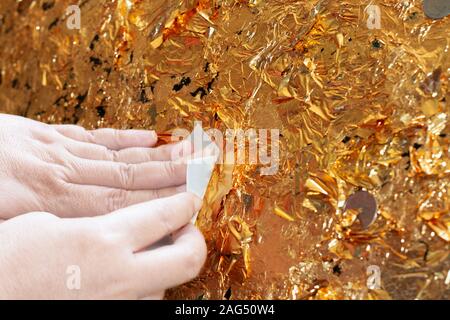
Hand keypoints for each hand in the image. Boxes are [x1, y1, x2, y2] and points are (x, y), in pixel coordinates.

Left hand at [0, 114, 190, 218]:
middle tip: (204, 165)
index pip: (122, 200)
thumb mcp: (4, 223)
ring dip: (157, 154)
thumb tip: (93, 234)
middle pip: (129, 174)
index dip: (160, 198)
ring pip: (118, 154)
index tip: (190, 196)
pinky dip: (123, 137)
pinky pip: (93, 135)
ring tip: (189, 149)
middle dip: (172, 172)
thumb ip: (51, 227)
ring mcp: (58, 149)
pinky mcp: (47, 134)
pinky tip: (147, 136)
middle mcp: (64, 171)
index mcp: (52, 200)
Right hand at [0, 193, 206, 298]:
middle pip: (188, 257)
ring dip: (163, 266)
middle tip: (185, 230)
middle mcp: (118, 276)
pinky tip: (123, 278)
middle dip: (194, 240)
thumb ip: (95, 221)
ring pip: (164, 285)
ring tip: (147, 255)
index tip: (190, 199)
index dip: (183, 203)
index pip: (164, 216)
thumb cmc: (8, 258)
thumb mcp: (48, 223)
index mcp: (101, 240)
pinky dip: (140, 288)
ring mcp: (117, 305)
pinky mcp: (111, 318)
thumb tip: (120, 223)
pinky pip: (140, 303)